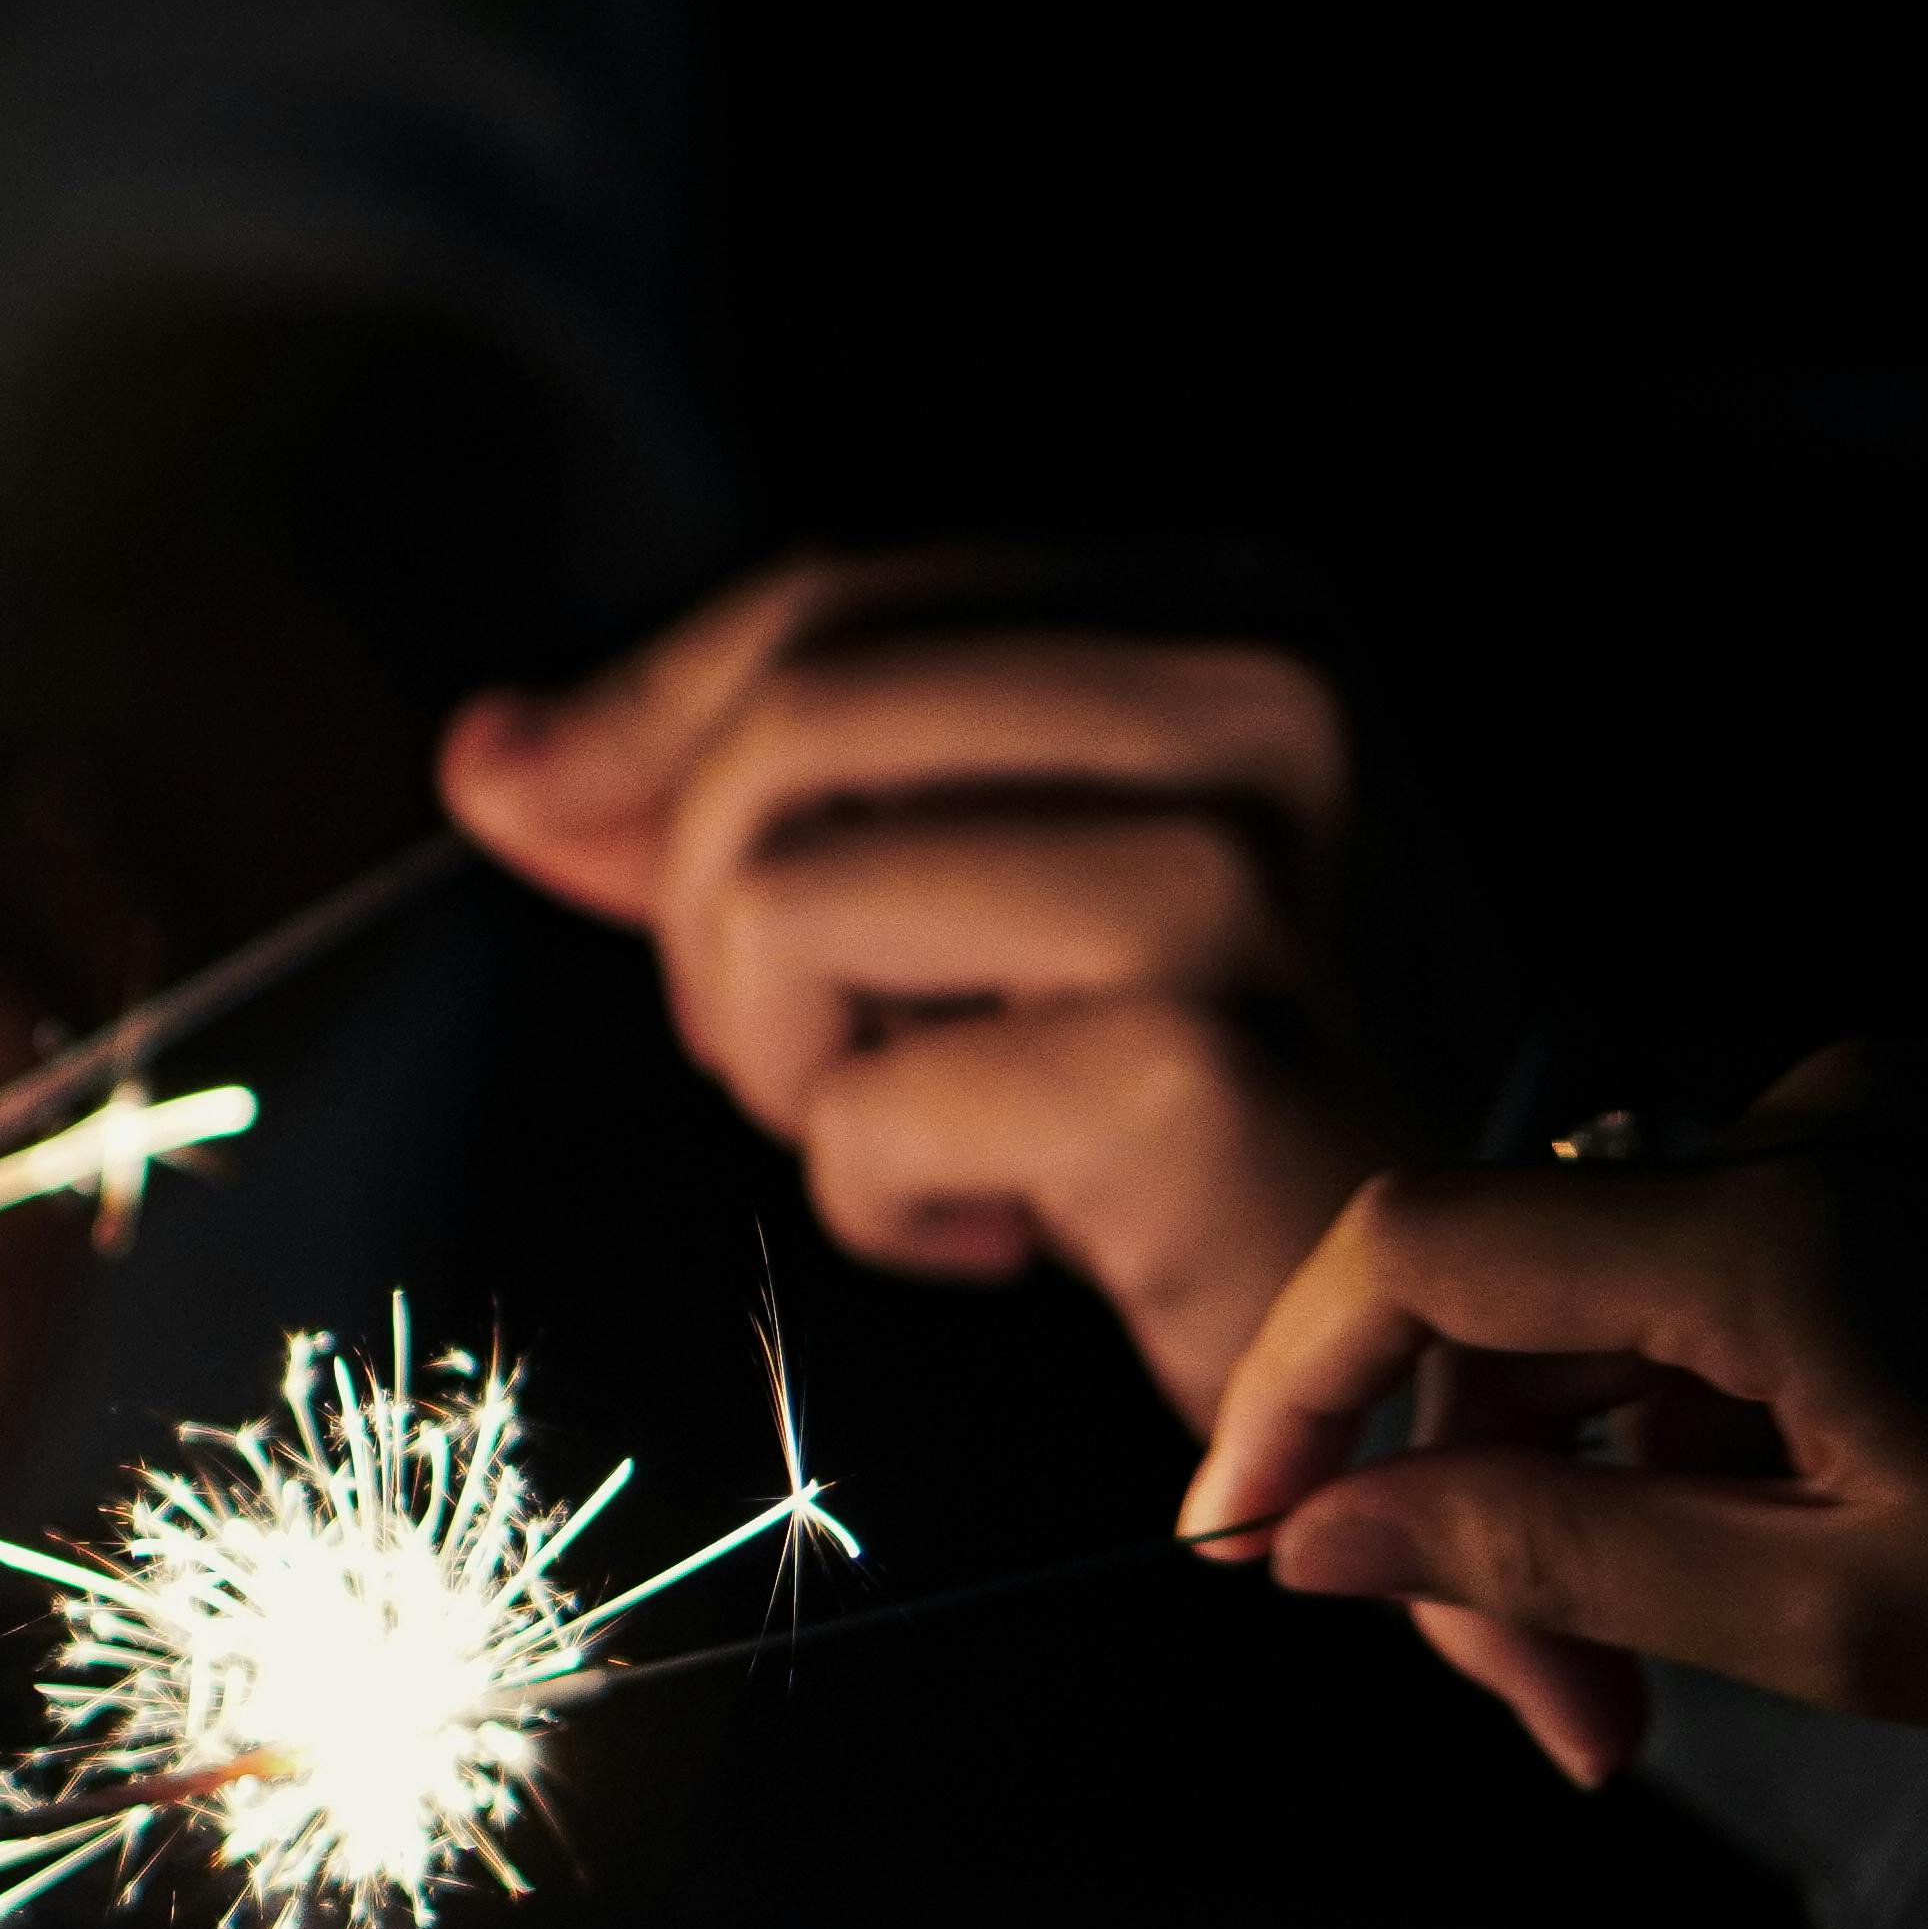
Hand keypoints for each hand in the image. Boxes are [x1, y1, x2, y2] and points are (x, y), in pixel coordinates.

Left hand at [443, 556, 1371, 1427]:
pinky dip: (876, 1202)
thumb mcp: (1005, 899)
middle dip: (704, 917)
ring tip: (918, 1136)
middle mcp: (1262, 709)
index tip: (520, 801)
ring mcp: (1239, 883)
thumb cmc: (1210, 1096)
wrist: (1433, 1322)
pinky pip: (863, 1112)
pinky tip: (1010, 1233)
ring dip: (784, 1065)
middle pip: (786, 732)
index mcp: (1234, 615)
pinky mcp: (1192, 1071)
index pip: (838, 606)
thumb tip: (494, 752)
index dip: (640, 719)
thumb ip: (775, 804)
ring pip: (786, 904)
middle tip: (796, 1054)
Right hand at [1174, 1055, 1927, 1781]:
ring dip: (1597, 1468)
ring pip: (1623, 1292)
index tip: (1238, 1537)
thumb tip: (1311, 1536)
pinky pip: (1740, 1262)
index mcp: (1788, 1232)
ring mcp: (1910, 1119)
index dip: (1291, 1393)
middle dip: (1473, 1493)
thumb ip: (1545, 1556)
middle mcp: (1832, 1128)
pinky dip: (1711, 1405)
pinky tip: (1792, 1528)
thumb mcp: (1839, 1621)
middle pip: (1518, 1289)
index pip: (1416, 1254)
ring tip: (1680, 1653)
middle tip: (1552, 1717)